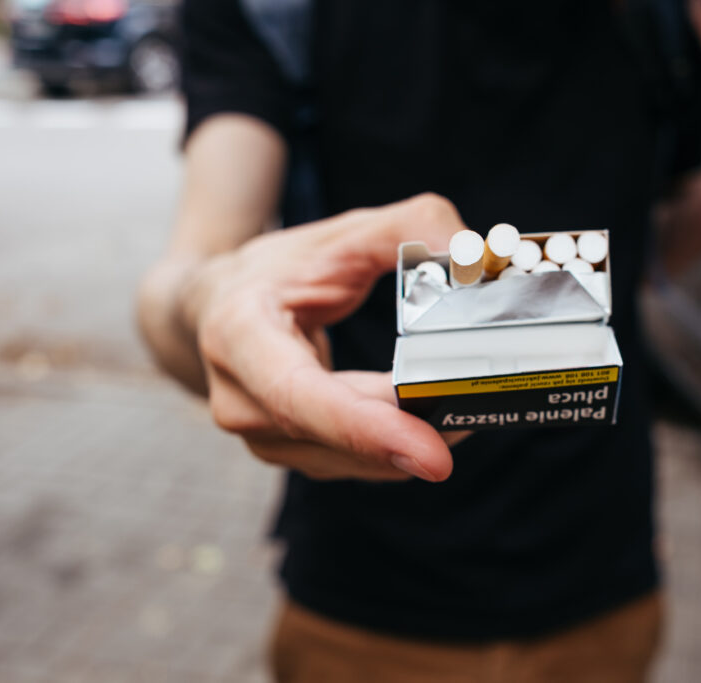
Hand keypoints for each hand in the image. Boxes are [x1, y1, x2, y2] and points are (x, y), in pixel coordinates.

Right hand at [183, 193, 467, 481]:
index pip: (301, 397)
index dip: (368, 429)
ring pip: (355, 459)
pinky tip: (437, 418)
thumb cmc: (278, 270)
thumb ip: (412, 230)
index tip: (433, 455)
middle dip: (416, 429)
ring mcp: (262, 437)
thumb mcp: (340, 233)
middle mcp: (240, 401)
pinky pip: (355, 461)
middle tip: (486, 407)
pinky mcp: (289, 453)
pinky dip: (399, 443)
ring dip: (414, 439)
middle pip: (340, 435)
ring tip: (471, 404)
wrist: (213, 307)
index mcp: (239, 335)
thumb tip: (473, 258)